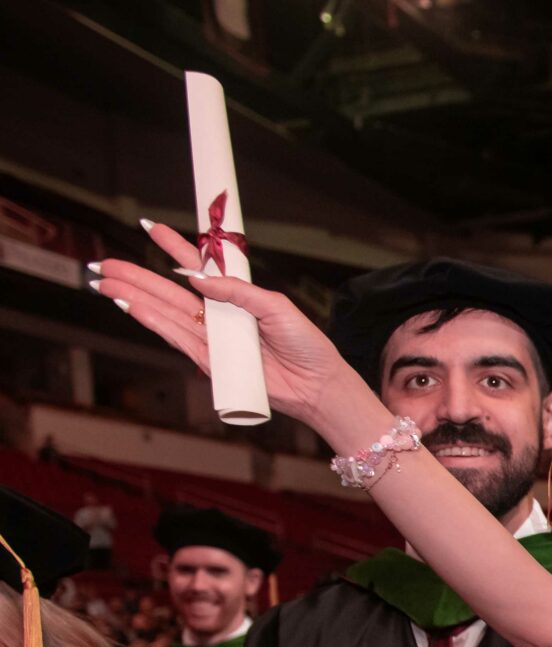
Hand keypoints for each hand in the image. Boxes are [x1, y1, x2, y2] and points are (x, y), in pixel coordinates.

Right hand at [92, 222, 365, 429]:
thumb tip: (197, 278)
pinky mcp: (210, 362)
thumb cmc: (306, 345)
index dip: (174, 248)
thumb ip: (238, 291)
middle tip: (105, 264)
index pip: (198, 267)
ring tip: (105, 284)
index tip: (150, 227)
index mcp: (236, 297)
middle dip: (137, 277)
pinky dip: (153, 322)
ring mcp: (212, 339)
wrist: (317, 385)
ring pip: (165, 313)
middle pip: (169, 291)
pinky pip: (176, 337)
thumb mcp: (276, 307)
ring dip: (134, 298)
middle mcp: (219, 316)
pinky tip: (132, 307)